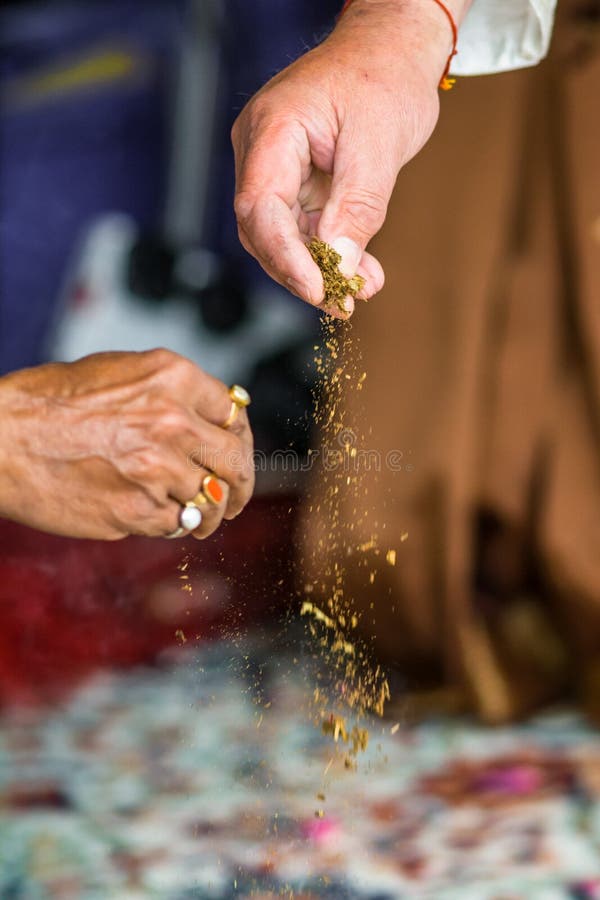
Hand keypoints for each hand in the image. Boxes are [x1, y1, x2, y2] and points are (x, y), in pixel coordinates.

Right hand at [0, 349, 253, 539]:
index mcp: (172, 378)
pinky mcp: (137, 511)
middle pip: (236, 461)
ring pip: (210, 501)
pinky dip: (172, 524)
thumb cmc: (48, 403)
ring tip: (199, 516)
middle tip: (238, 497)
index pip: (234, 413)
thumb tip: (212, 416)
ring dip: (208, 511)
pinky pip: (176, 524)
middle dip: (242, 483)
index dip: (238, 437)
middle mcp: (172, 421)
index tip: (235, 452)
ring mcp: (157, 469)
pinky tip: (156, 516)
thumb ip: (170, 392)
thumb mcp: (118, 372)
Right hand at [232, 0, 459, 314]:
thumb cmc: (385, 77)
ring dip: (321, 269)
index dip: (284, 256)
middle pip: (264, 230)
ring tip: (361, 289)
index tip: (316, 289)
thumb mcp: (379, 144)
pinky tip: (361, 273)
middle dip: (302, 272)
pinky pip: (305, 229)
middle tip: (342, 302)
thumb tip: (338, 265)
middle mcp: (262, 151)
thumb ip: (357, 207)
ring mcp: (276, 168)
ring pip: (284, 237)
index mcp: (272, 129)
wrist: (393, 51)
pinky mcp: (296, 183)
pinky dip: (332, 253)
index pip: (260, 207)